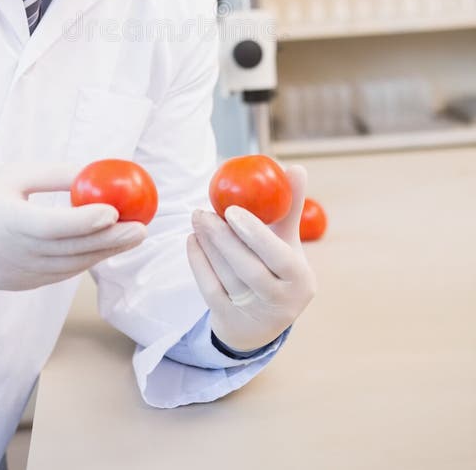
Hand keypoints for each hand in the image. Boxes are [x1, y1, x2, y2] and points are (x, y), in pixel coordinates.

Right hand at [0, 162, 145, 290]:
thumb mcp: (12, 176)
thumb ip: (52, 175)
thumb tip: (94, 171)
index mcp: (6, 223)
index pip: (51, 227)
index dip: (85, 222)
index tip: (115, 212)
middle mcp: (12, 254)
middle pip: (69, 251)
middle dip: (109, 241)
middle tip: (141, 228)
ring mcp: (17, 275)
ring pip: (69, 266)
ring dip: (104, 253)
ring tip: (133, 236)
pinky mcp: (22, 285)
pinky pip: (60, 274)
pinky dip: (85, 261)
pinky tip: (107, 247)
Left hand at [187, 164, 315, 352]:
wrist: (260, 324)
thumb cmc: (277, 270)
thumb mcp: (287, 243)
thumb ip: (289, 208)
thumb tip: (295, 167)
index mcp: (300, 280)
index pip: (279, 257)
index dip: (255, 234)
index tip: (232, 209)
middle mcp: (281, 302)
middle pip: (248, 270)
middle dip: (223, 239)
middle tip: (203, 211)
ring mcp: (253, 314)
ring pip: (226, 278)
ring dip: (208, 246)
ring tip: (196, 219)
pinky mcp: (229, 320)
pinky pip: (209, 288)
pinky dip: (198, 262)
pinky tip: (192, 240)